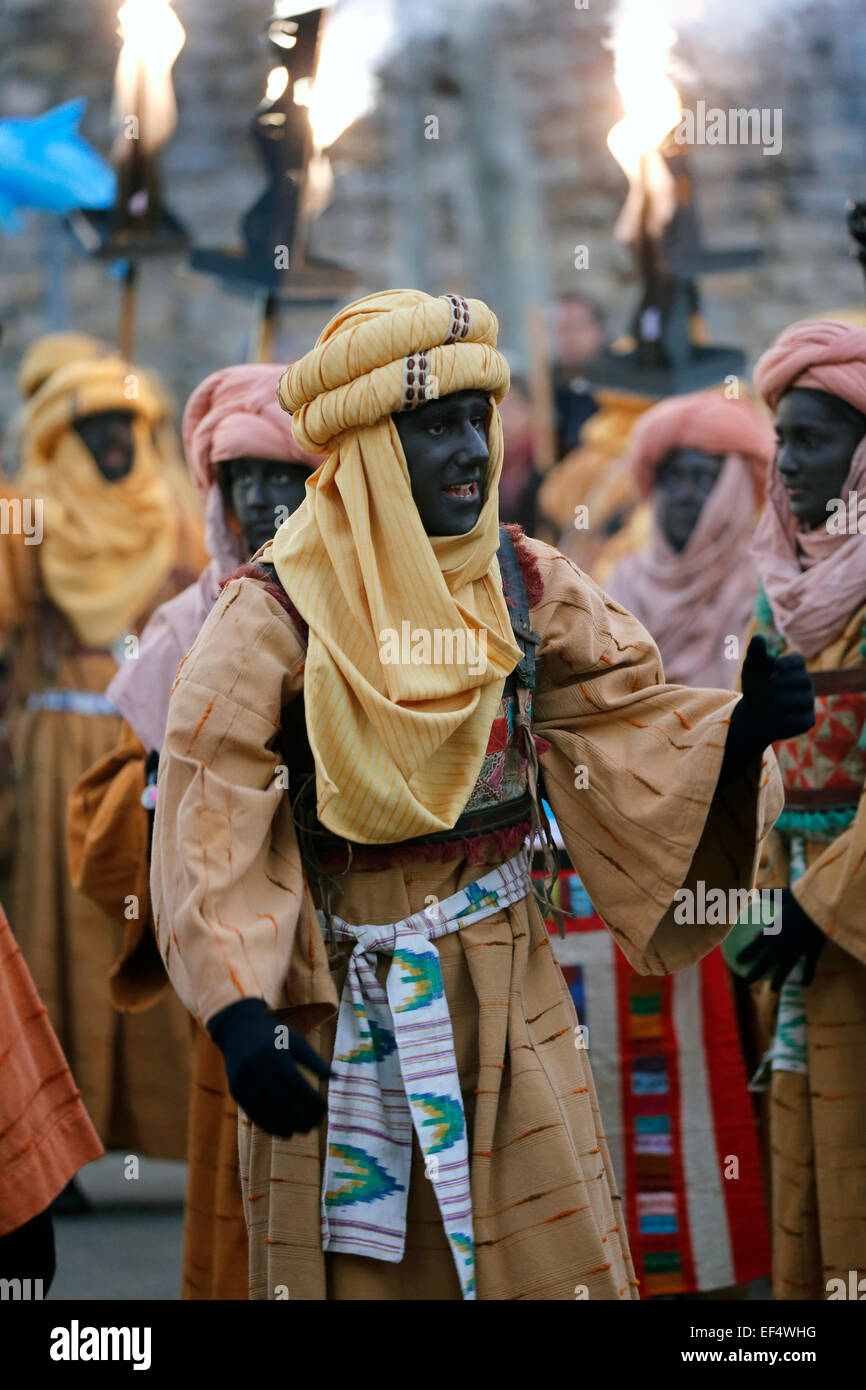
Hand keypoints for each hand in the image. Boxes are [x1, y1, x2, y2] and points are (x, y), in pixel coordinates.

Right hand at [207, 997, 329, 1138]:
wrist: (238, 1028)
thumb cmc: (274, 1036)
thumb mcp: (295, 1041)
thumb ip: (314, 1060)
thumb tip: (336, 1078)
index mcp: (274, 1054)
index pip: (296, 1084)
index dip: (311, 1099)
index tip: (324, 1109)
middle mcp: (256, 1068)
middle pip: (281, 1100)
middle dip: (301, 1115)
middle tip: (317, 1124)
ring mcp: (243, 1080)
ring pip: (267, 1110)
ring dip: (288, 1124)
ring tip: (305, 1130)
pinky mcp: (236, 1090)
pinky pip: (253, 1113)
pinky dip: (271, 1126)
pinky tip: (286, 1132)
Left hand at [720, 635, 814, 783]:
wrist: (754, 713)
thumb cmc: (756, 685)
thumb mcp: (752, 668)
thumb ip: (755, 653)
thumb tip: (758, 638)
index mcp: (793, 668)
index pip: (798, 661)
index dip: (789, 663)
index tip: (776, 666)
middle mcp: (804, 684)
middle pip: (804, 679)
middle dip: (788, 680)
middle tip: (772, 682)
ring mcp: (807, 702)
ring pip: (805, 700)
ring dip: (788, 700)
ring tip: (774, 702)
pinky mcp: (806, 720)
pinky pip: (805, 720)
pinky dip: (793, 720)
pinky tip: (780, 719)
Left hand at [736, 888, 825, 989]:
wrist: (825, 904)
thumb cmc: (802, 897)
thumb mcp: (783, 894)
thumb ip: (769, 895)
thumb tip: (756, 891)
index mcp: (775, 930)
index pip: (756, 944)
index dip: (747, 953)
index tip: (738, 961)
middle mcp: (784, 942)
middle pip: (767, 961)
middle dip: (757, 972)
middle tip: (748, 980)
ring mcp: (799, 949)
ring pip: (786, 968)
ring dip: (779, 979)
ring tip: (773, 990)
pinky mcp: (814, 951)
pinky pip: (810, 967)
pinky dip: (808, 976)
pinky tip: (804, 985)